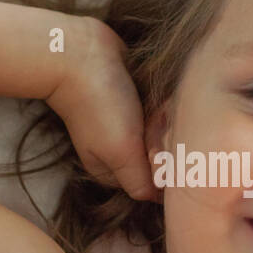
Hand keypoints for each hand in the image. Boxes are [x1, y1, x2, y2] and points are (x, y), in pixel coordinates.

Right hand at [45, 16, 156, 201]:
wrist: (79, 53)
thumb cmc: (100, 105)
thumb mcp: (122, 155)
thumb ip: (141, 182)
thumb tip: (161, 199)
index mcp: (112, 170)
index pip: (151, 186)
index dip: (167, 176)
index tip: (173, 158)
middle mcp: (119, 150)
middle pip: (159, 161)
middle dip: (170, 148)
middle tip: (165, 129)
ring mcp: (126, 125)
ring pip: (162, 135)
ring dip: (169, 124)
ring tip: (163, 109)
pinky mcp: (133, 101)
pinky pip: (159, 111)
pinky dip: (165, 105)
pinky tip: (163, 95)